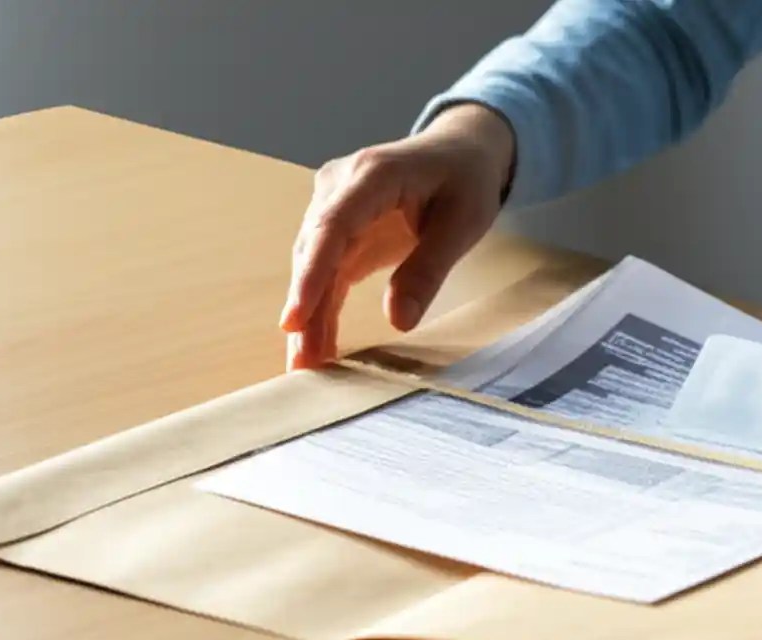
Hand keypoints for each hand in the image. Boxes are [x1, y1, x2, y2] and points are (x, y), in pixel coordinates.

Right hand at [279, 103, 514, 369]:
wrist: (460, 152)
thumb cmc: (464, 181)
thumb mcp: (463, 223)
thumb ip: (428, 269)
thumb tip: (398, 322)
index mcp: (373, 175)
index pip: (333, 226)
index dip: (312, 274)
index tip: (297, 318)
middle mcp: (340, 186)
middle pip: (315, 251)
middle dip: (306, 308)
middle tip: (303, 363)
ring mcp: (334, 206)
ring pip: (314, 266)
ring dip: (309, 316)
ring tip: (305, 366)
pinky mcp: (340, 230)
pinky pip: (326, 273)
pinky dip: (322, 309)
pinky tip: (316, 346)